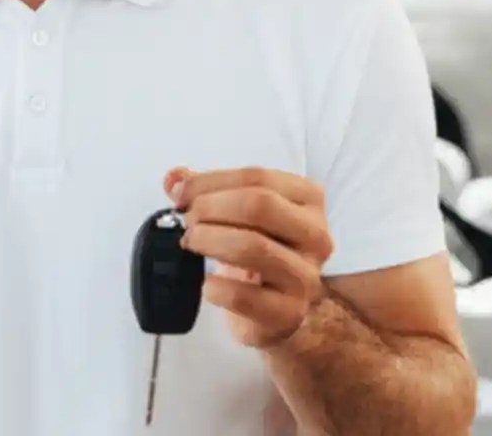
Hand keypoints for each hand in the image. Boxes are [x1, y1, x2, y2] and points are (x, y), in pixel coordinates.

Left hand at [164, 166, 333, 350]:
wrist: (276, 312)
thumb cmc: (257, 253)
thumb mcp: (237, 215)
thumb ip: (207, 191)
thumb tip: (174, 178)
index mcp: (308, 199)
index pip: (257, 177)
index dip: (211, 182)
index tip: (181, 194)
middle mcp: (316, 234)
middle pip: (260, 205)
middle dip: (211, 208)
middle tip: (186, 221)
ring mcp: (306, 275)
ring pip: (254, 246)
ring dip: (210, 240)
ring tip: (190, 243)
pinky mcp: (289, 313)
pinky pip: (244, 296)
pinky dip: (216, 287)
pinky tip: (206, 283)